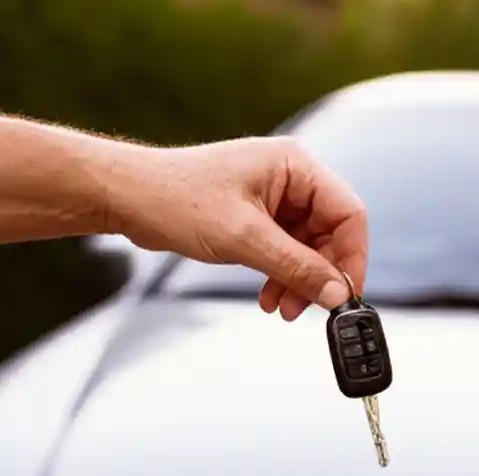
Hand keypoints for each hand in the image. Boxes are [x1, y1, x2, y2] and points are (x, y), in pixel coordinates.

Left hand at [111, 137, 366, 319]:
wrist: (126, 197)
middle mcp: (289, 179)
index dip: (352, 257)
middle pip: (330, 235)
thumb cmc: (174, 197)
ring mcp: (273, 198)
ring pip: (307, 249)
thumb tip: (338, 293)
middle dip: (319, 275)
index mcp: (295, 166)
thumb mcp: (245, 239)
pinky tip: (269, 296)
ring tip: (282, 307)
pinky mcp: (257, 218)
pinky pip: (285, 251)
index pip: (348, 213)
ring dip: (298, 281)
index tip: (345, 293)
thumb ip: (297, 267)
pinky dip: (281, 276)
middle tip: (308, 306)